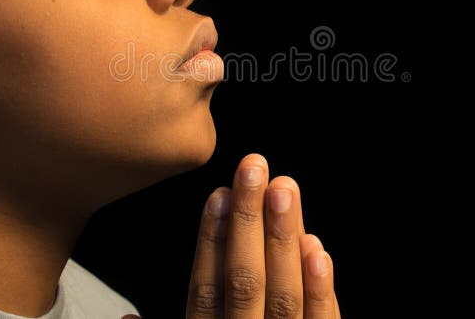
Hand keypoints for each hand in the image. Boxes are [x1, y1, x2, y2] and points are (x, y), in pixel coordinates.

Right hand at [186, 153, 340, 317]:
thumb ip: (194, 306)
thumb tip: (155, 285)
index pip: (206, 291)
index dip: (211, 241)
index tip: (220, 194)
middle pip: (244, 282)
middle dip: (248, 221)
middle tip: (253, 170)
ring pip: (283, 296)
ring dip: (283, 239)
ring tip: (283, 190)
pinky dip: (319, 288)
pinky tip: (315, 249)